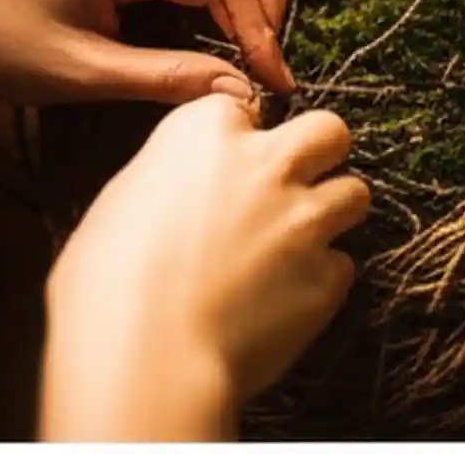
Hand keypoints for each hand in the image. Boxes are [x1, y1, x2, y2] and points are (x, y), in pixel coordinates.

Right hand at [40, 94, 368, 440]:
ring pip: (355, 193)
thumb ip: (172, 180)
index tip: (226, 165)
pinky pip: (342, 266)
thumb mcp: (123, 202)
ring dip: (332, 213)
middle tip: (296, 183)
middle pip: (329, 130)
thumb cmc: (109, 284)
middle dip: (319, 152)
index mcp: (206, 132)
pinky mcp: (327, 277)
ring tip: (298, 244)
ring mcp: (305, 219)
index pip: (243, 108)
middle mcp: (266, 164)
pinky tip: (285, 300)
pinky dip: (321, 279)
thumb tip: (184, 196)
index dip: (238, 139)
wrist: (147, 356)